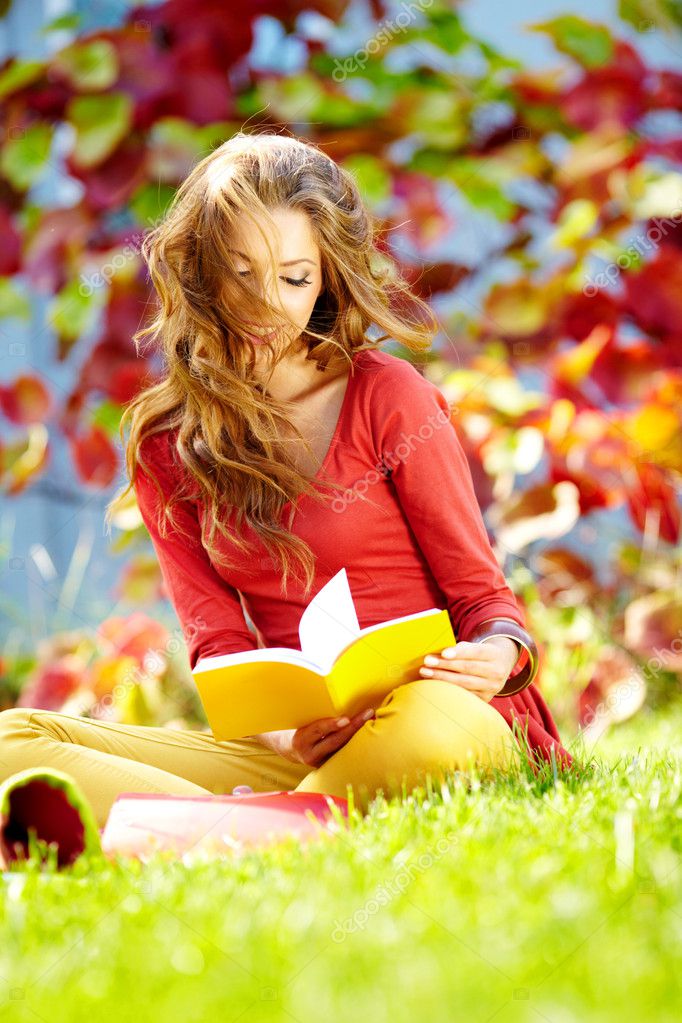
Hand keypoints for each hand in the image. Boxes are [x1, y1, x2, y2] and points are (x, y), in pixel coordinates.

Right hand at [258, 707, 375, 767]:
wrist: (291, 748)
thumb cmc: (299, 726)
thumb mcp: (302, 719)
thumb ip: (314, 710)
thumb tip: (328, 680)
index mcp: (301, 740)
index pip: (317, 730)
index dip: (331, 725)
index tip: (345, 719)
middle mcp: (310, 754)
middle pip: (335, 741)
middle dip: (353, 727)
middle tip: (368, 713)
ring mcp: (321, 763)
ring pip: (343, 749)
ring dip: (359, 735)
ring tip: (373, 720)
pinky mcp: (330, 766)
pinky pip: (345, 754)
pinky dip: (357, 743)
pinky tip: (368, 732)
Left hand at [418, 638, 518, 702]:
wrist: (500, 667)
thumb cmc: (480, 655)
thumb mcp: (477, 647)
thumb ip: (462, 649)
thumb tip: (437, 654)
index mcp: (494, 654)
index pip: (476, 652)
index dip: (459, 652)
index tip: (443, 653)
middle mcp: (496, 672)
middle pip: (467, 668)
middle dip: (445, 665)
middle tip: (427, 663)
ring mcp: (492, 687)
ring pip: (465, 683)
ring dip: (442, 678)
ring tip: (426, 673)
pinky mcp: (485, 699)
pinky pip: (464, 695)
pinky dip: (448, 690)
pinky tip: (434, 685)